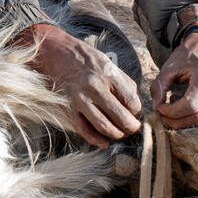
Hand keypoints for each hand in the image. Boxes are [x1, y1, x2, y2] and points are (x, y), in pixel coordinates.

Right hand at [16, 23, 142, 148]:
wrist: (59, 54)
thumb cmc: (88, 61)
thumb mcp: (110, 65)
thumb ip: (125, 84)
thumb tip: (136, 107)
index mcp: (109, 75)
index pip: (131, 101)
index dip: (138, 111)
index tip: (137, 113)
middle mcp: (95, 87)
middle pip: (120, 116)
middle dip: (131, 127)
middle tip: (133, 129)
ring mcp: (80, 99)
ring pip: (103, 125)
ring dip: (116, 134)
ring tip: (120, 134)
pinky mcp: (69, 108)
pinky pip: (83, 129)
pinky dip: (95, 140)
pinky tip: (104, 143)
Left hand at [151, 33, 197, 129]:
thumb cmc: (187, 55)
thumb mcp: (169, 67)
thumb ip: (159, 87)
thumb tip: (157, 108)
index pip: (190, 106)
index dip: (172, 112)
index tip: (159, 108)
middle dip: (177, 122)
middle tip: (163, 117)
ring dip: (186, 122)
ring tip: (174, 109)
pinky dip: (196, 121)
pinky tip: (185, 109)